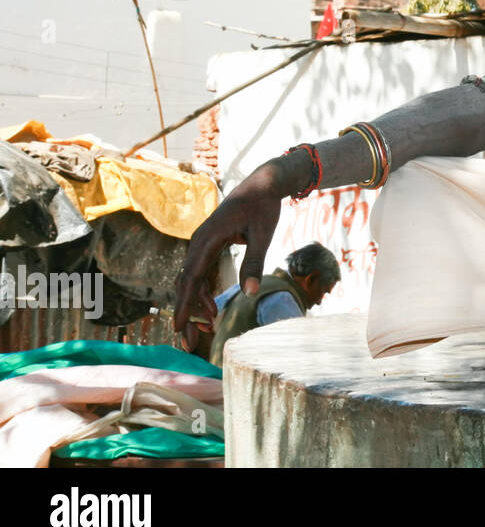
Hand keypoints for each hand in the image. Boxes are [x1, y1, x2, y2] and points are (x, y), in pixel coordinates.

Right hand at [172, 158, 296, 351]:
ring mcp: (202, 244)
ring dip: (195, 305)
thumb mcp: (263, 235)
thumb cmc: (264, 207)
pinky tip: (211, 310)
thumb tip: (250, 293)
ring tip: (205, 329)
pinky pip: (200, 273)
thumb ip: (254, 263)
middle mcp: (199, 241)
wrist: (263, 183)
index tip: (178, 327)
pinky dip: (203, 293)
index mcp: (208, 238)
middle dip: (186, 313)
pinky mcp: (209, 245)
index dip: (184, 304)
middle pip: (186, 282)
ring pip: (191, 280)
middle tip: (188, 342)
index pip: (191, 277)